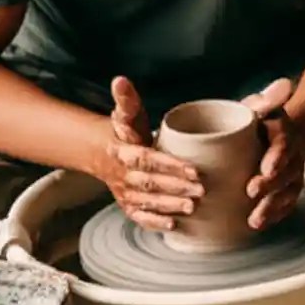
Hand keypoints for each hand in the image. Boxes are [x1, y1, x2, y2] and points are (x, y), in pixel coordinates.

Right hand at [93, 76, 203, 230]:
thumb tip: (120, 80)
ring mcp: (125, 191)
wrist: (101, 152)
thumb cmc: (125, 132)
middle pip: (150, 183)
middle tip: (202, 190)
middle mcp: (123, 173)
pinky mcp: (128, 204)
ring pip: (146, 202)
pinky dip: (154, 222)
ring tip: (192, 207)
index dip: (170, 166)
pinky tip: (174, 225)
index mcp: (124, 150)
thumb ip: (127, 100)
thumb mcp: (127, 115)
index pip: (148, 159)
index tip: (194, 170)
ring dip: (169, 206)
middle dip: (176, 188)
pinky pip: (139, 216)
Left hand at [241, 78, 304, 230]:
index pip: (284, 142)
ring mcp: (292, 172)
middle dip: (272, 184)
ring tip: (254, 220)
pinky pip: (287, 204)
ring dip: (273, 206)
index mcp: (283, 130)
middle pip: (287, 171)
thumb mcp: (257, 106)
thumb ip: (264, 100)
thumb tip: (284, 84)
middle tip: (252, 191)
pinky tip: (261, 225)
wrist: (273, 133)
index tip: (266, 168)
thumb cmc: (257, 121)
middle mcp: (292, 153)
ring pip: (288, 191)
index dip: (278, 156)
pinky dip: (276, 215)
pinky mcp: (288, 188)